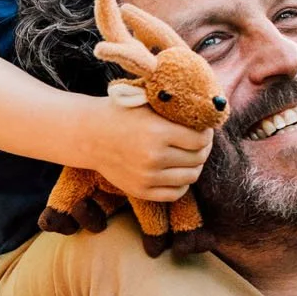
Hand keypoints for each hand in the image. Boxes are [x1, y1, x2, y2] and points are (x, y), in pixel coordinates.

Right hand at [87, 95, 214, 201]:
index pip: (200, 139)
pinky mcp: (141, 191)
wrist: (89, 136)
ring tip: (189, 156)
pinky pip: (175, 193)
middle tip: (199, 142)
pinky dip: (182, 183)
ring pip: (190, 176)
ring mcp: (148, 177)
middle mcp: (154, 157)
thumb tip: (207, 111)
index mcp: (158, 132)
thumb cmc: (121, 114)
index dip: (207, 134)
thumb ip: (173, 108)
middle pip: (198, 158)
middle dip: (203, 149)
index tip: (203, 129)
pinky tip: (177, 171)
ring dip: (195, 166)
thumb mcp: (146, 102)